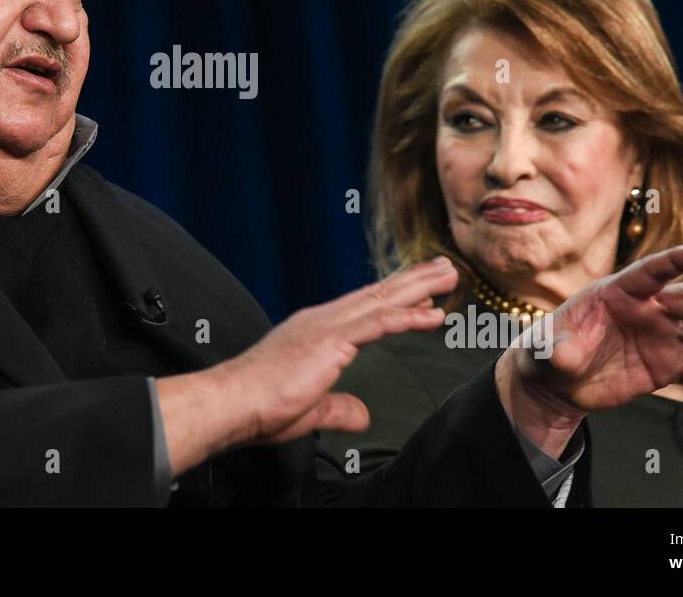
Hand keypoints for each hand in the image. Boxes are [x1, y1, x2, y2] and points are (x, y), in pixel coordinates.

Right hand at [157, 257, 456, 474]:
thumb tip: (362, 414)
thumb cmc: (260, 406)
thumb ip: (338, 407)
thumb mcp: (311, 409)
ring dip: (420, 287)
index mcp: (315, 330)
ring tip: (449, 276)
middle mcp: (323, 320)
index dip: (394, 297)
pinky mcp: (333, 340)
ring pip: (383, 300)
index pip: (362, 308)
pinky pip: (380, 323)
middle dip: (413, 280)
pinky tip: (435, 315)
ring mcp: (328, 326)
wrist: (233, 401)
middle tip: (443, 268)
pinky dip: (410, 317)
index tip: (421, 291)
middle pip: (378, 294)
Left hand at [496, 243, 682, 454]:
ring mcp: (663, 337)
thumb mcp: (545, 347)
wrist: (557, 381)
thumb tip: (562, 355)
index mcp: (618, 291)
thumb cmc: (548, 351)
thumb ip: (556, 347)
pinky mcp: (667, 367)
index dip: (675, 262)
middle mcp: (648, 310)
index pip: (651, 272)